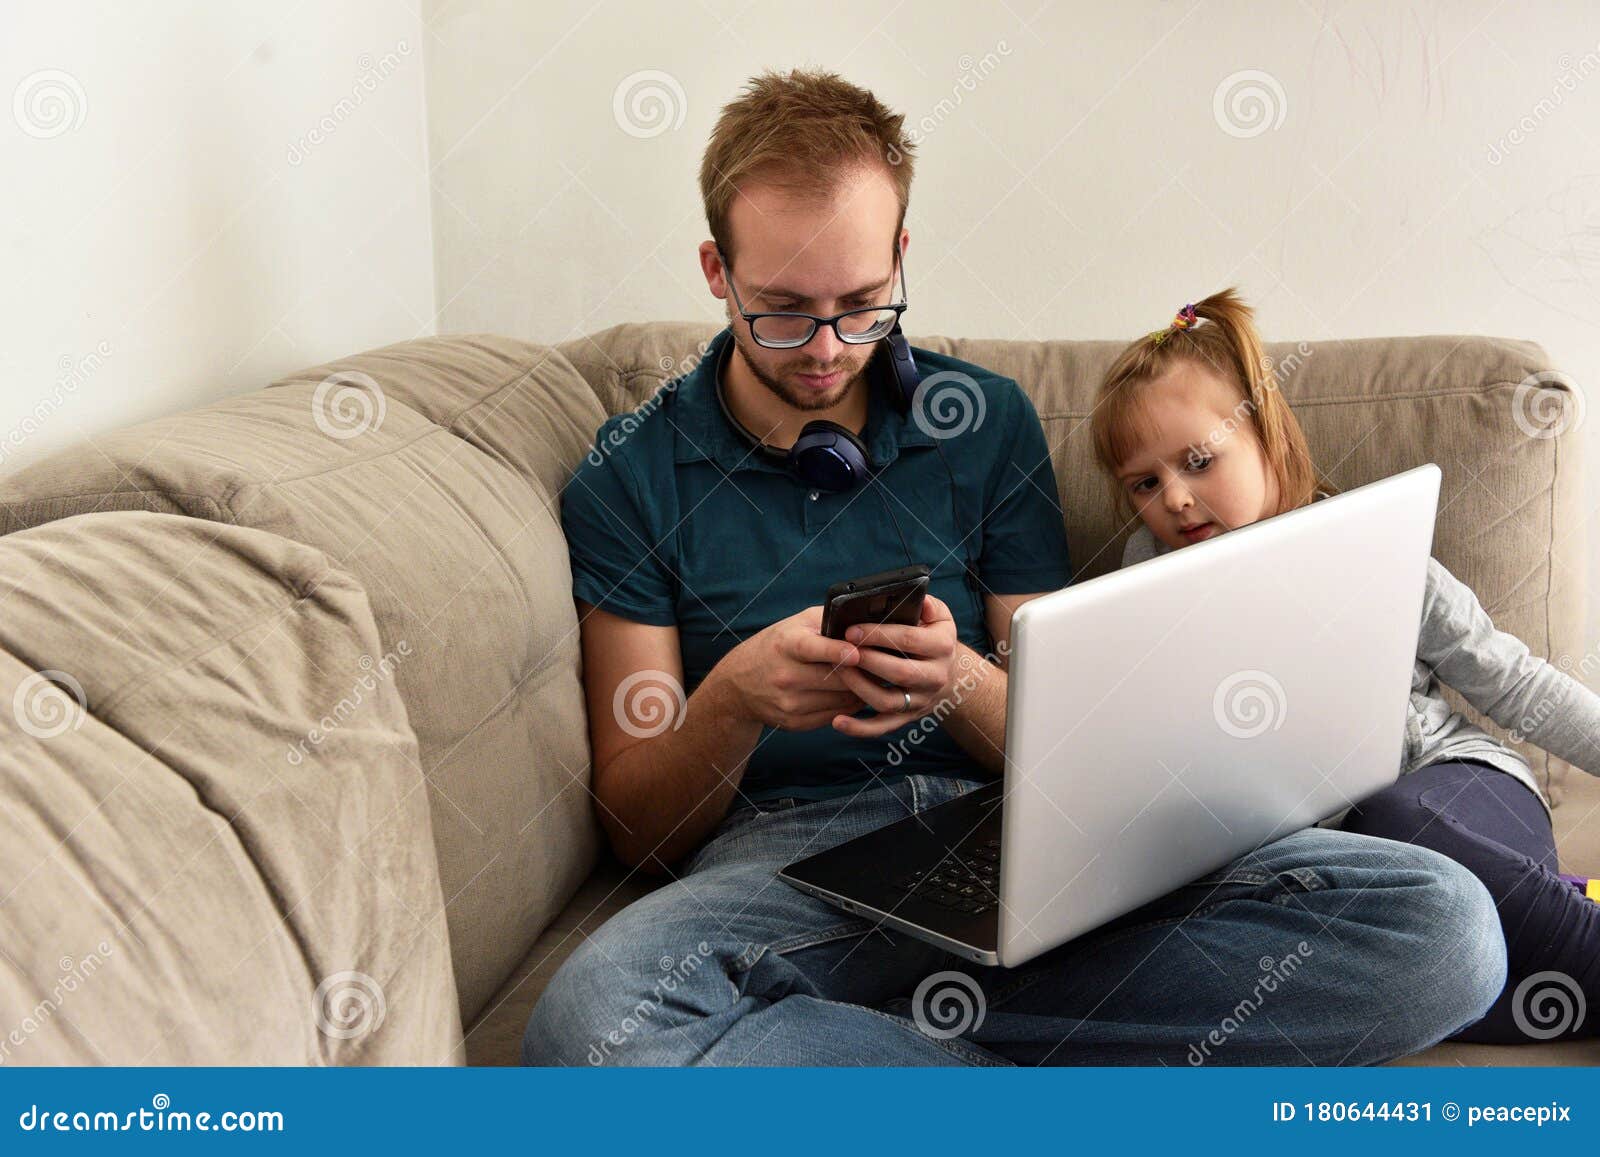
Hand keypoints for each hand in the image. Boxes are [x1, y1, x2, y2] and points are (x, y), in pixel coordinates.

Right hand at [721, 606, 868, 730]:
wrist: (739, 685)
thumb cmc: (776, 647)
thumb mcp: (794, 624)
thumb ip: (827, 619)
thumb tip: (863, 622)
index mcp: (786, 645)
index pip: (812, 649)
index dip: (835, 651)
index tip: (856, 653)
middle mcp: (786, 676)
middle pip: (835, 678)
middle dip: (862, 672)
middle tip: (882, 664)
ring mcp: (790, 703)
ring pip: (841, 699)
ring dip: (860, 689)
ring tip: (870, 677)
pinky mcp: (795, 722)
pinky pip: (835, 714)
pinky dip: (848, 704)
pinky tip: (852, 693)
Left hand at [830, 594, 958, 737]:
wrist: (951, 675)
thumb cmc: (935, 638)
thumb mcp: (940, 616)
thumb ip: (928, 604)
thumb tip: (917, 599)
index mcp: (942, 647)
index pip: (909, 639)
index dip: (879, 634)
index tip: (852, 629)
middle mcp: (935, 677)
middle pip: (898, 672)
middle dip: (867, 660)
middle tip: (841, 649)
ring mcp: (921, 701)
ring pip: (887, 701)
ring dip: (859, 688)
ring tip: (839, 672)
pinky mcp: (908, 718)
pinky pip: (883, 727)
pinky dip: (859, 728)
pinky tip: (837, 721)